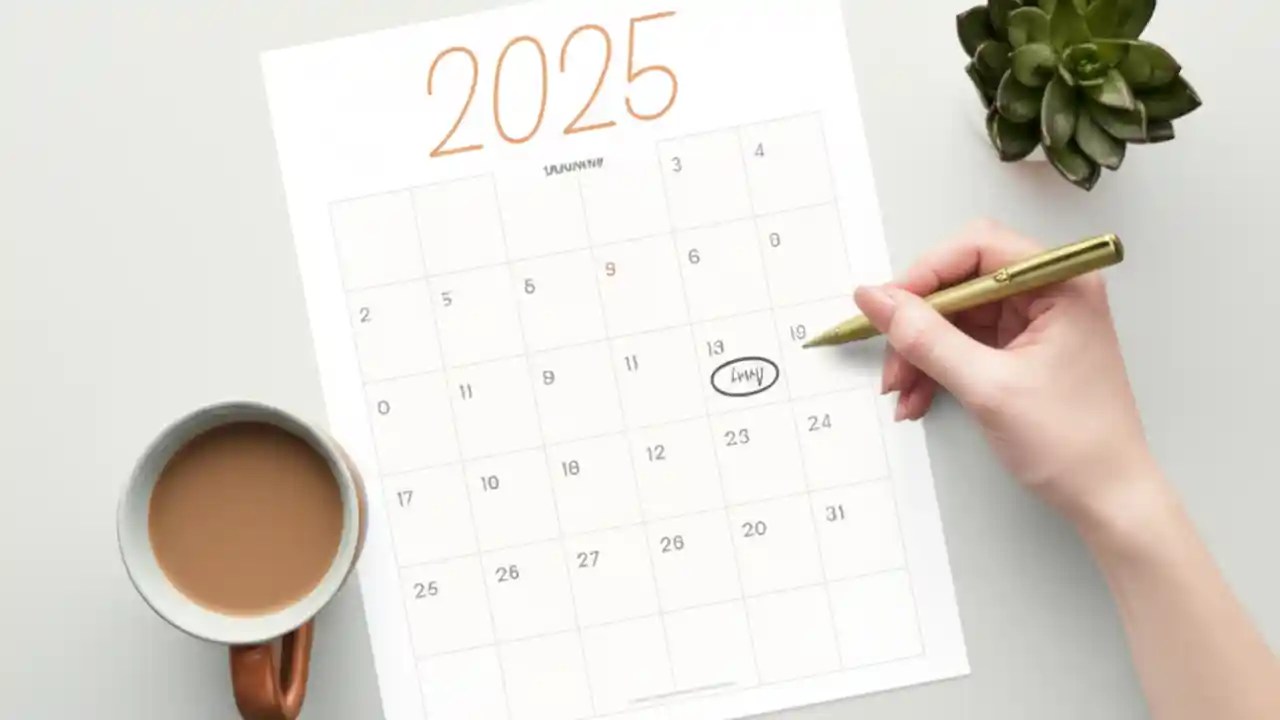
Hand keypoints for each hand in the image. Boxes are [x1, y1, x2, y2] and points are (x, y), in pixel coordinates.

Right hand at [854, 220, 1154, 519]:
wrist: (1108, 498)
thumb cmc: (1070, 442)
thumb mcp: (987, 386)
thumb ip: (925, 338)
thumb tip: (873, 298)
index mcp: (1059, 283)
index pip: (976, 248)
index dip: (925, 274)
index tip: (887, 309)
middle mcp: (1049, 293)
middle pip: (960, 283)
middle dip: (917, 324)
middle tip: (891, 362)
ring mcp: (1035, 323)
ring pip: (955, 317)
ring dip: (920, 353)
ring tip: (901, 393)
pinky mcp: (1021, 351)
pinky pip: (963, 345)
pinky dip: (936, 369)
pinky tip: (918, 399)